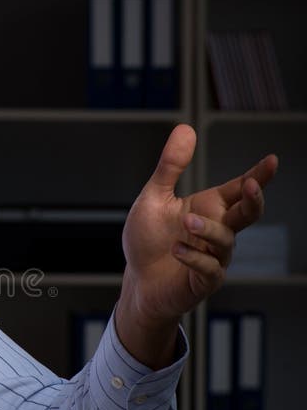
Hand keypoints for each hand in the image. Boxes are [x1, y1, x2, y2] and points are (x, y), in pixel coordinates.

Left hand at [116, 124, 277, 364]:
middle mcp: (218, 230)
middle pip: (249, 213)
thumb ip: (170, 167)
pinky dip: (194, 257)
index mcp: (209, 207)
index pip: (239, 189)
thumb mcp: (154, 198)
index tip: (272, 161)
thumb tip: (185, 128)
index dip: (258, 176)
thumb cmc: (148, 240)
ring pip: (226, 240)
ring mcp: (215, 256)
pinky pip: (211, 268)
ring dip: (208, 230)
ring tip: (186, 223)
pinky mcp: (204, 280)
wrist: (137, 280)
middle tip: (249, 185)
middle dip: (254, 199)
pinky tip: (177, 249)